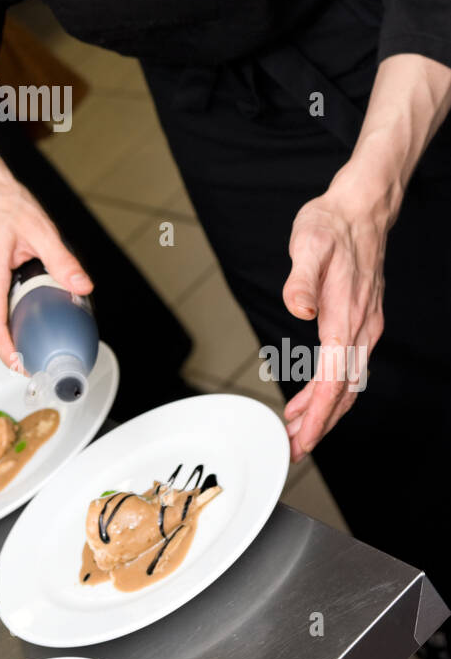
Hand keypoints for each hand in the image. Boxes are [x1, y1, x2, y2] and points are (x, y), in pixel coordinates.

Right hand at [0, 164, 92, 365]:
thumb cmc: (3, 204)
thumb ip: (62, 260)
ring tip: (31, 337)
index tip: (23, 364)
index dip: (7, 350)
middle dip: (11, 346)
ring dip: (5, 332)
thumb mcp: (40, 228)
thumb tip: (81, 286)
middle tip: (38, 355)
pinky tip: (17, 315)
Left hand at [281, 181, 387, 462]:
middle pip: (343, 391)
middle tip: (293, 450)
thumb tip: (300, 308)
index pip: (334, 377)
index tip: (302, 436)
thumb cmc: (332, 225)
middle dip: (320, 425)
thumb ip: (302, 279)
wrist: (360, 209)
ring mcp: (364, 326)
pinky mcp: (360, 322)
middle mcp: (361, 327)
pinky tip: (309, 398)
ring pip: (347, 384)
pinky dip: (329, 391)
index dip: (318, 411)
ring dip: (324, 412)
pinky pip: (347, 368)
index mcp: (346, 315)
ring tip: (296, 433)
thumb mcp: (309, 243)